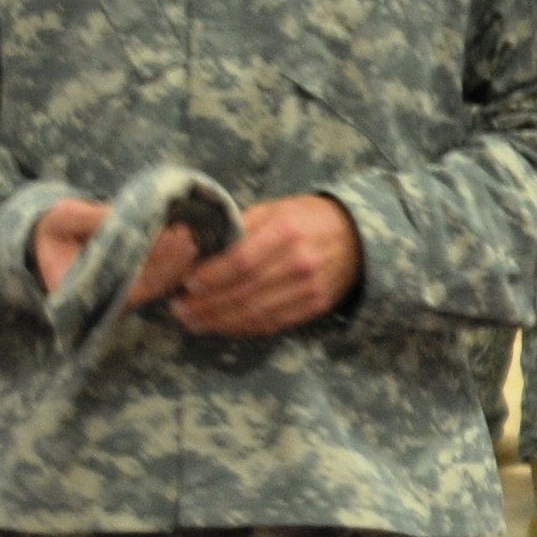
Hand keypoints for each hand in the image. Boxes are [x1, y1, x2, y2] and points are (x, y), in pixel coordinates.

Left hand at [169, 194, 361, 337]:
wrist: (358, 237)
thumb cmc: (307, 218)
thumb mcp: (275, 209)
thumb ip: (240, 227)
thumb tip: (200, 249)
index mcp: (286, 231)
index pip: (242, 261)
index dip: (212, 276)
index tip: (186, 283)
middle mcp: (300, 262)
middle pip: (245, 291)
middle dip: (207, 304)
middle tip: (179, 309)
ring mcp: (310, 288)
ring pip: (256, 312)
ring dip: (219, 321)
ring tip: (193, 321)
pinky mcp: (315, 307)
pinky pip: (273, 323)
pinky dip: (244, 328)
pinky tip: (222, 326)